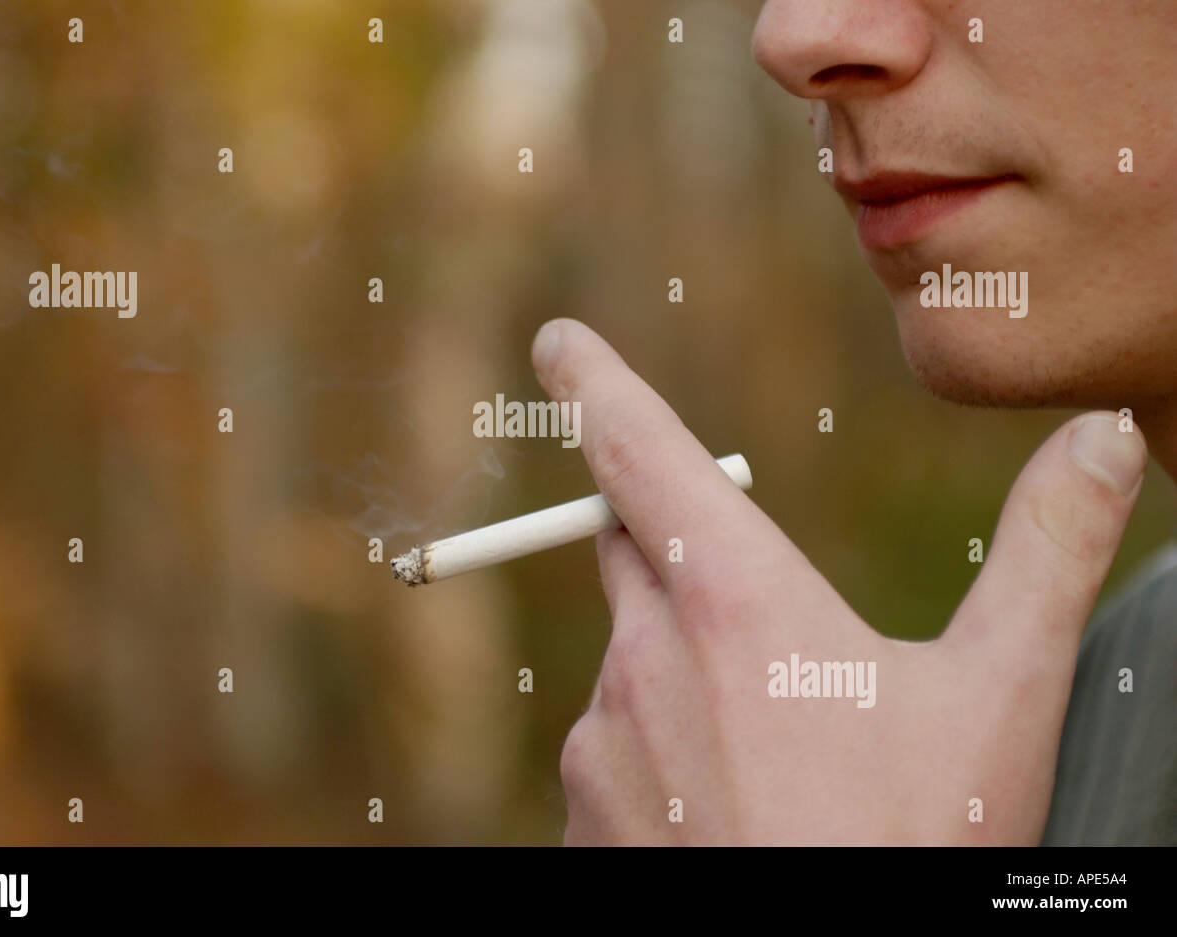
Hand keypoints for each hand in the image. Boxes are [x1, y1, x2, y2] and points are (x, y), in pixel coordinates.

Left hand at [532, 318, 1147, 844]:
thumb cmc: (911, 848)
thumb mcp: (999, 701)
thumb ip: (1045, 556)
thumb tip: (1097, 438)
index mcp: (735, 602)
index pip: (637, 453)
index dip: (594, 384)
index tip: (558, 340)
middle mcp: (644, 658)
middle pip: (635, 554)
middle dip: (679, 550)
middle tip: (761, 614)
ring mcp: (602, 742)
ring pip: (634, 662)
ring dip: (687, 672)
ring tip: (779, 753)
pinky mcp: (582, 817)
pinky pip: (618, 749)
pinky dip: (663, 754)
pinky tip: (734, 809)